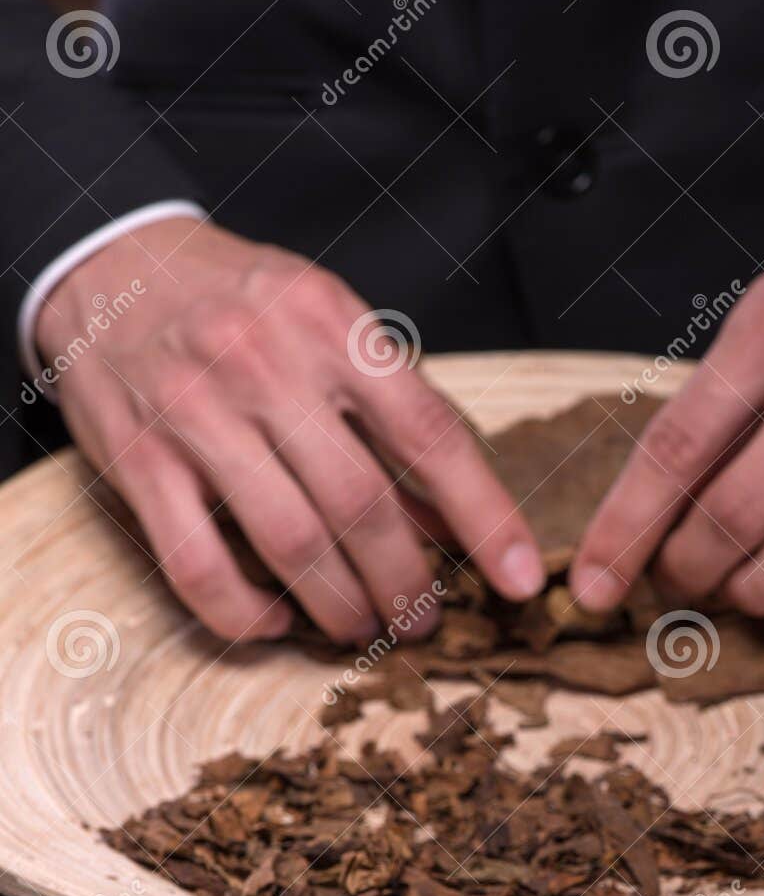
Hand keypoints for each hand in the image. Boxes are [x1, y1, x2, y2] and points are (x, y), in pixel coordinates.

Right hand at [37, 218, 543, 641]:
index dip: (484, 515)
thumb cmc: (239, 304)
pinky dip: (245, 613)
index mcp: (329, 324)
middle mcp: (264, 364)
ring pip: (290, 543)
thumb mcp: (327, 327)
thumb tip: (453, 519)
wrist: (111, 265)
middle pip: (362, 504)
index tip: (519, 576)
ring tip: (361, 630)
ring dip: (339, 607)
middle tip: (423, 622)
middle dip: (406, 582)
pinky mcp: (139, 462)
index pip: (429, 434)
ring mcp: (196, 415)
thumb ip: (392, 415)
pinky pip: (199, 567)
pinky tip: (275, 623)